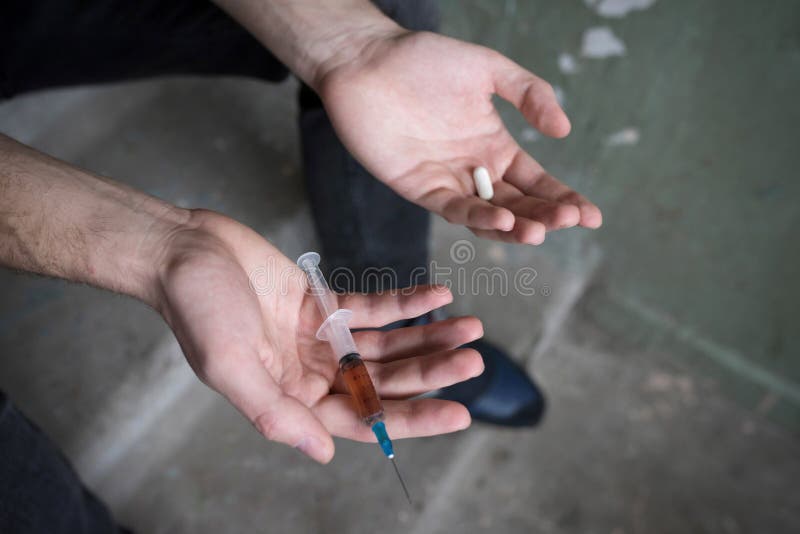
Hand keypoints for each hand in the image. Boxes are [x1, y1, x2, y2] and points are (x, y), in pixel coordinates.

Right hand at [156, 210, 483, 462]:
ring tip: (471, 328)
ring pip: (384, 344)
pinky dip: (404, 302)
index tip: (460, 413)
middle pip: (382, 380)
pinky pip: (372, 306)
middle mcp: (309, 374)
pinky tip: (438, 293)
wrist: (183, 250)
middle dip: (429, 371)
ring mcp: (318, 338)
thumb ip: (277, 413)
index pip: (363, 419)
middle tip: (474, 361)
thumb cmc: (197, 309)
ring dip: (426, 337)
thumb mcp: (231, 367)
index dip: (412, 418)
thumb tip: (325, 453)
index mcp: (290, 398)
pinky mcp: (321, 303)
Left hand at [318, 31, 602, 244]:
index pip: (536, 181)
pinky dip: (478, 218)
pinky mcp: (418, 187)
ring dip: (515, 226)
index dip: (564, 199)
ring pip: (488, 214)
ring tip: (539, 230)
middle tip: (569, 221)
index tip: (592, 216)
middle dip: (545, 215)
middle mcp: (474, 168)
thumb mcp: (489, 68)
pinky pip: (453, 208)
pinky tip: (503, 221)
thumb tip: (563, 131)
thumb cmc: (424, 60)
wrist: (368, 59)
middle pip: (518, 203)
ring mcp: (447, 180)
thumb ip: (529, 93)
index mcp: (494, 144)